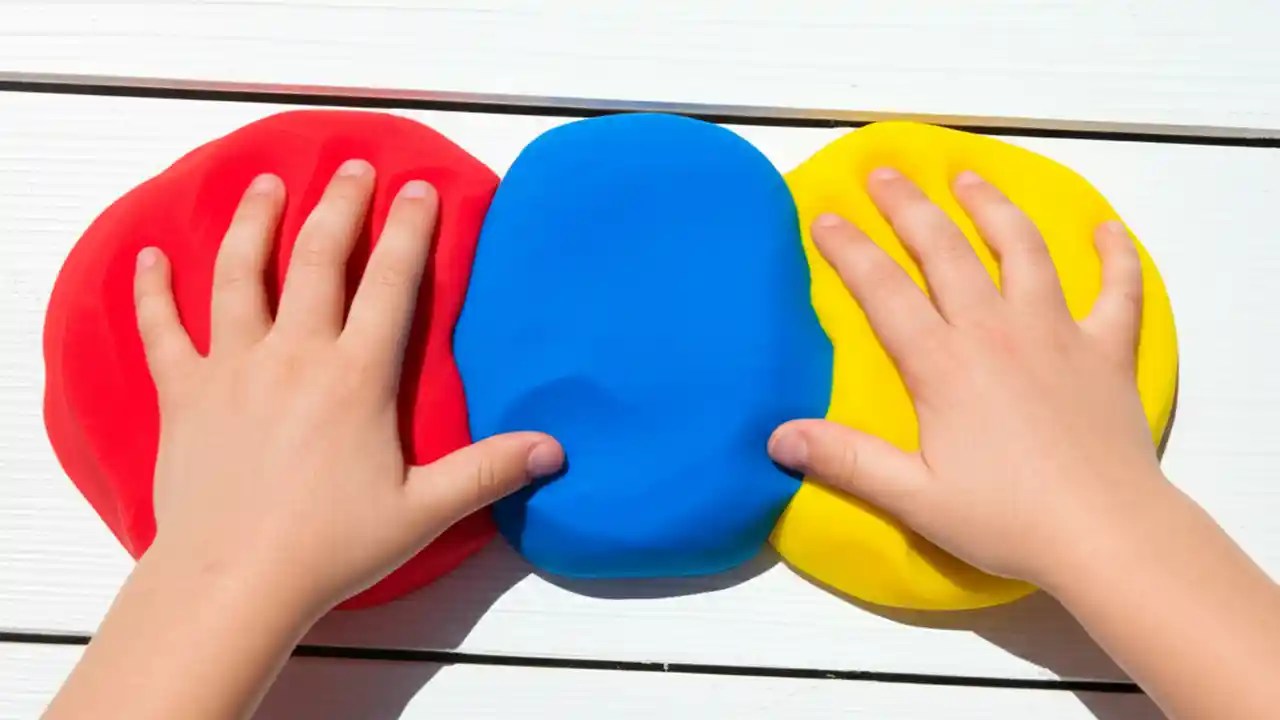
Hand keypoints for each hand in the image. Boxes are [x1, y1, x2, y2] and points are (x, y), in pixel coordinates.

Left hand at [134, 160, 563, 614]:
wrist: (235, 581)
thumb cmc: (330, 547)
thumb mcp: (423, 510)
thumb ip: (488, 471)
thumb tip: (554, 449)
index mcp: (356, 377)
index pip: (390, 284)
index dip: (407, 230)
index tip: (417, 188)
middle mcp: (294, 355)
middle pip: (318, 259)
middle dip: (339, 206)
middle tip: (352, 167)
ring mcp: (233, 368)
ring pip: (240, 275)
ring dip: (255, 223)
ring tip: (266, 184)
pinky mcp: (185, 393)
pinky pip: (162, 330)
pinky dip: (153, 291)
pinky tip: (150, 256)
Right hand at [768, 167, 1164, 586]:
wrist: (1106, 534)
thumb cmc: (1007, 520)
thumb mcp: (913, 497)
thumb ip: (846, 460)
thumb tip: (777, 438)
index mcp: (944, 364)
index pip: (884, 291)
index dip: (850, 250)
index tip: (824, 216)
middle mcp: (997, 332)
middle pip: (947, 251)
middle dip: (910, 206)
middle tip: (885, 173)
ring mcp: (1057, 334)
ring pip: (1023, 249)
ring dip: (993, 207)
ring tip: (970, 178)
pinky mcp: (1106, 351)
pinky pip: (1118, 289)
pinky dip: (1115, 255)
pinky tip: (1106, 230)